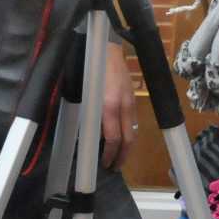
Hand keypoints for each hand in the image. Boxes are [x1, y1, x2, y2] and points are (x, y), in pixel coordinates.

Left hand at [100, 42, 135, 168]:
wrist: (108, 50)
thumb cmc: (91, 71)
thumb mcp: (85, 94)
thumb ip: (89, 115)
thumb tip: (88, 135)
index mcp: (109, 106)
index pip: (114, 138)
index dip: (110, 154)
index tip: (104, 163)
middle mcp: (123, 106)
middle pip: (128, 139)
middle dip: (122, 156)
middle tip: (114, 167)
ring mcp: (131, 103)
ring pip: (133, 132)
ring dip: (127, 148)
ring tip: (118, 158)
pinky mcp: (133, 99)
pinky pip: (132, 122)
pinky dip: (128, 134)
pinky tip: (121, 139)